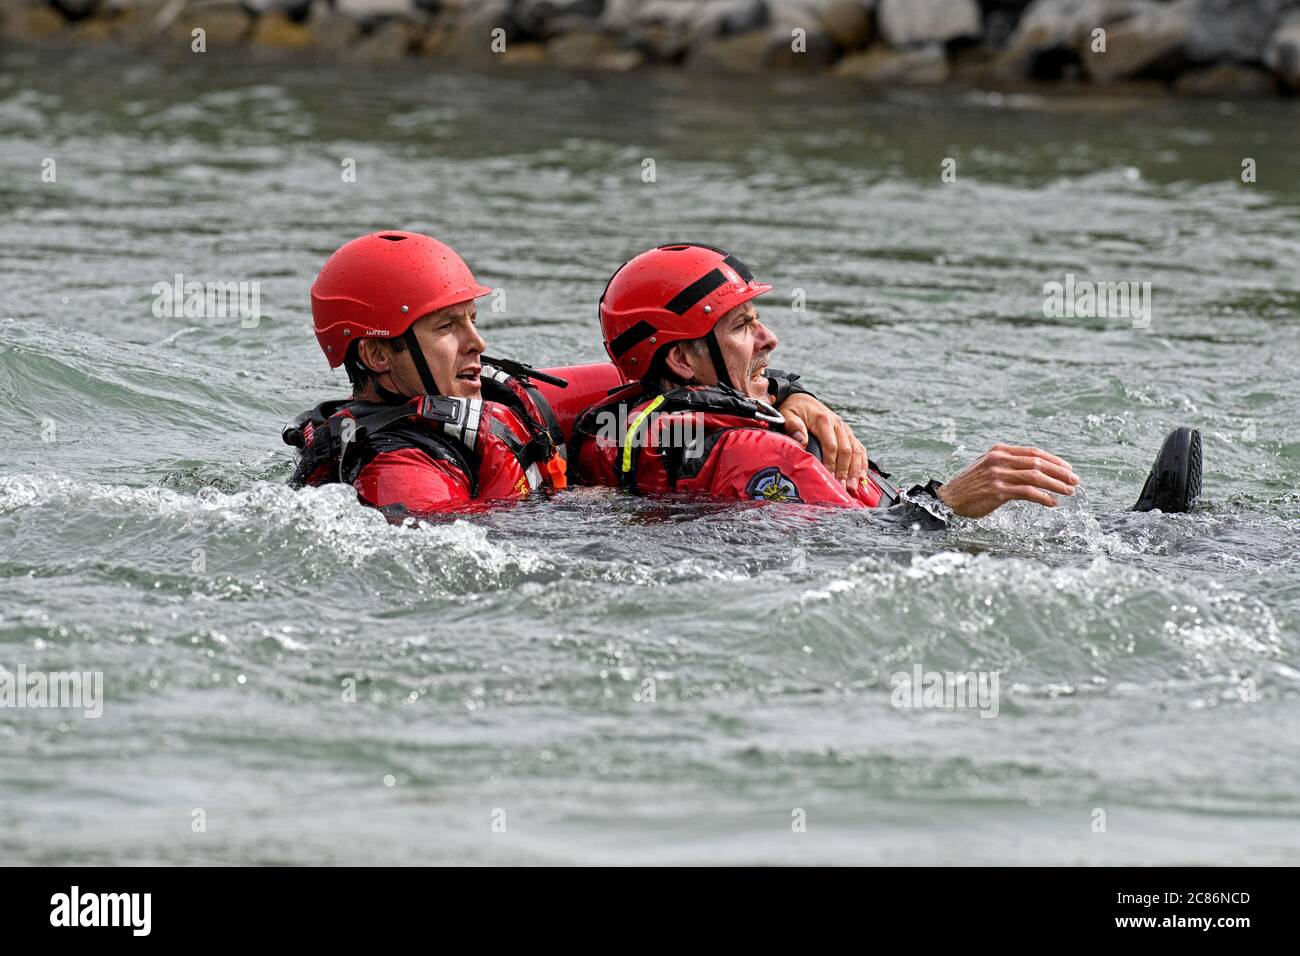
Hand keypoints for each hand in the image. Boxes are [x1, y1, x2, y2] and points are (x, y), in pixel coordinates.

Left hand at [777, 392, 867, 487]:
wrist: (802, 399)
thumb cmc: (793, 410)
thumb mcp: (787, 415)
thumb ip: (793, 426)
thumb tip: (802, 441)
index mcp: (824, 420)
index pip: (831, 446)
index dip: (832, 464)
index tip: (830, 479)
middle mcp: (838, 424)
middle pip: (846, 451)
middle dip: (845, 471)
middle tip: (843, 488)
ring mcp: (845, 429)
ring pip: (856, 451)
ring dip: (856, 470)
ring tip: (853, 487)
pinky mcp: (848, 433)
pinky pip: (859, 449)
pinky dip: (862, 463)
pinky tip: (862, 477)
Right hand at [937, 444, 1078, 517]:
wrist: (949, 499)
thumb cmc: (970, 485)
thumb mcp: (988, 467)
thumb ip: (1009, 465)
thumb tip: (1036, 471)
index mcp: (1000, 451)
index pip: (1034, 452)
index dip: (1055, 460)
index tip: (1068, 469)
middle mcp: (999, 460)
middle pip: (1038, 463)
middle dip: (1060, 472)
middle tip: (1074, 481)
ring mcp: (998, 474)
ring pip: (1035, 477)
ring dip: (1056, 485)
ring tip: (1068, 492)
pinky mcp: (997, 491)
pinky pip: (1026, 493)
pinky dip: (1042, 497)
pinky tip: (1052, 503)